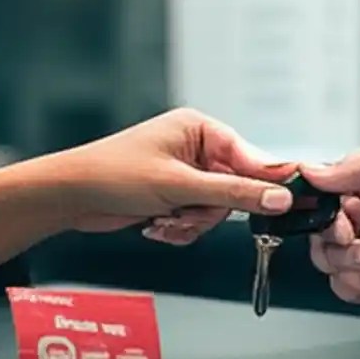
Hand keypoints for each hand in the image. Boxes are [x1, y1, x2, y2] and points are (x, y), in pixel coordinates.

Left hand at [51, 107, 298, 240]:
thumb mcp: (179, 185)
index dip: (268, 182)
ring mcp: (184, 174)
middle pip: (235, 190)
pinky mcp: (172, 197)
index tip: (288, 204)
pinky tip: (155, 226)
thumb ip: (232, 192)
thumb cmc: (113, 174)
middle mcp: (195, 149)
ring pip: (215, 211)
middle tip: (188, 214)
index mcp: (200, 129)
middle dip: (209, 211)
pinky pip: (195, 220)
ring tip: (164, 220)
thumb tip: (278, 197)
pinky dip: (179, 229)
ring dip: (191, 223)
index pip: (252, 156)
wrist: (70, 196)